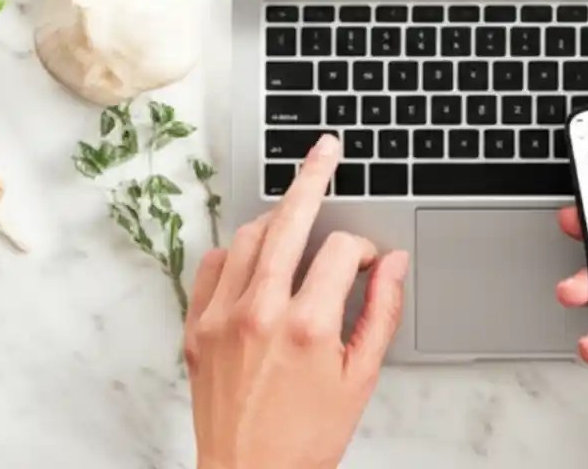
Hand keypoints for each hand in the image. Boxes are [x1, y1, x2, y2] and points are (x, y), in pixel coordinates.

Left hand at [185, 135, 409, 468]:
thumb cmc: (306, 438)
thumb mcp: (361, 377)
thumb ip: (380, 311)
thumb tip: (392, 263)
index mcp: (308, 326)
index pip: (341, 249)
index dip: (364, 249)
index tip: (369, 262)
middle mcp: (260, 313)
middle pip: (288, 220)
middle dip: (312, 176)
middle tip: (325, 149)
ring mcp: (221, 318)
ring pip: (248, 237)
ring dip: (276, 220)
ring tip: (296, 218)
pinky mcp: (195, 328)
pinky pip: (213, 265)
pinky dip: (237, 252)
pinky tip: (256, 260)